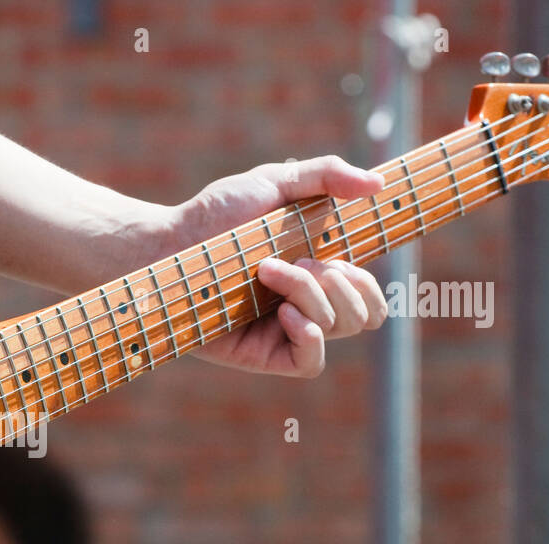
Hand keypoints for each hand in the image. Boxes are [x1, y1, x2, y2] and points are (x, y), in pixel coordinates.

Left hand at [167, 155, 389, 376]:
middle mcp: (306, 305)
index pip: (369, 294)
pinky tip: (285, 313)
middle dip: (345, 284)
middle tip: (303, 260)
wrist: (169, 245)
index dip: (370, 282)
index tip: (342, 254)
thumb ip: (326, 176)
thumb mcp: (273, 182)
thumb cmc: (216, 216)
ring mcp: (285, 332)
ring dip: (312, 292)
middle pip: (365, 315)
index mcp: (317, 272)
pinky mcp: (262, 354)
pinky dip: (310, 335)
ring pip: (339, 327)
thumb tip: (379, 184)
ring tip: (268, 270)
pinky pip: (311, 362)